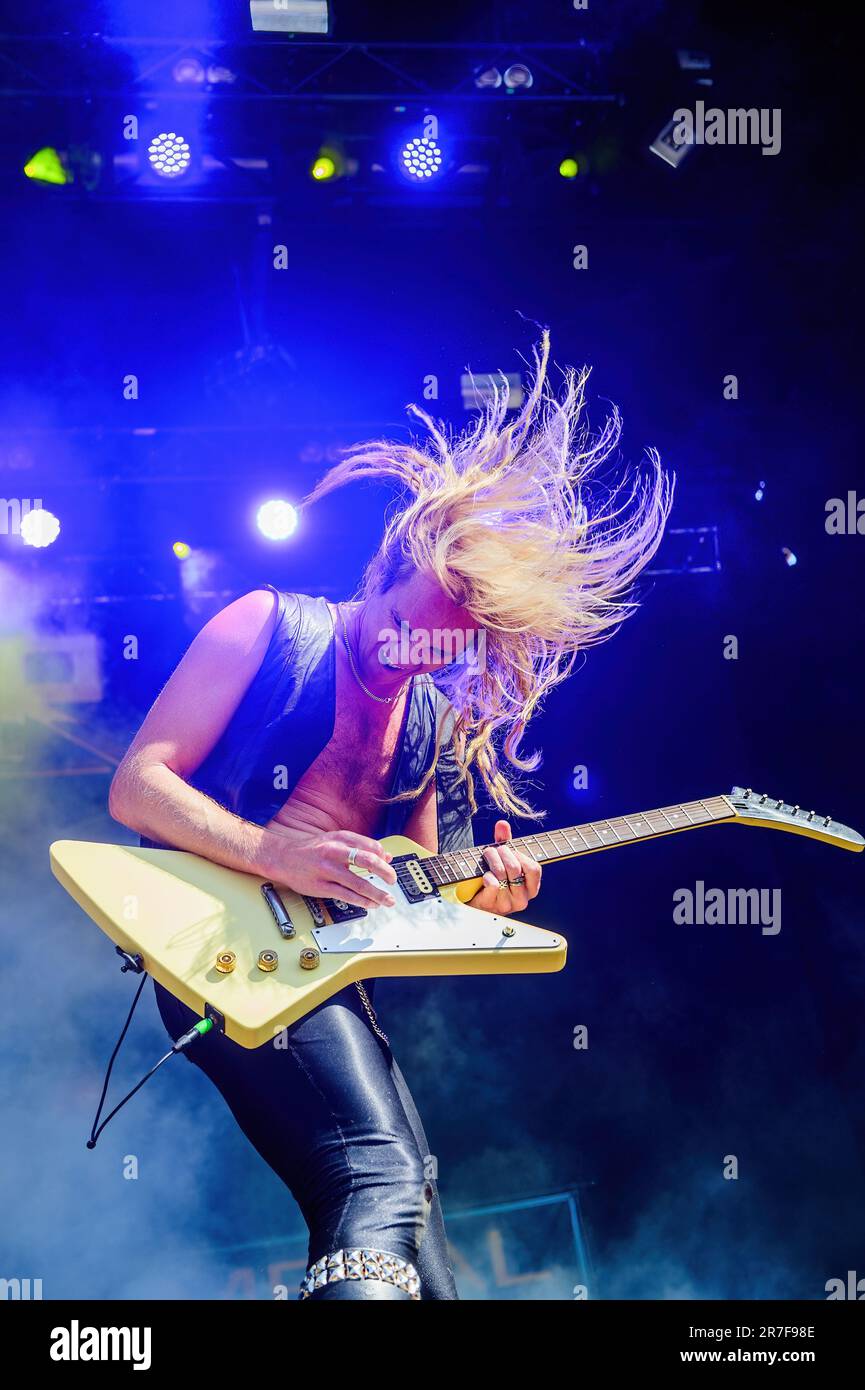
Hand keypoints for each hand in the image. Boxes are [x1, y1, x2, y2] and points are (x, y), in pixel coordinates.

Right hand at [262, 828, 397, 910]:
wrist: (282, 857)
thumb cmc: (311, 850)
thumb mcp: (335, 841)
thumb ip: (360, 847)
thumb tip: (386, 856)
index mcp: (340, 838)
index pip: (371, 846)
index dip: (384, 857)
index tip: (389, 864)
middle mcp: (334, 852)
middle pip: (368, 861)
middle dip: (385, 872)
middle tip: (392, 880)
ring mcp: (327, 870)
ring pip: (358, 883)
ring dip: (377, 893)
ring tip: (387, 900)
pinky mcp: (320, 887)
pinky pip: (346, 896)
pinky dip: (361, 901)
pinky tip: (370, 904)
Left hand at [467, 820, 541, 915]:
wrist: (474, 898)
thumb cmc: (494, 877)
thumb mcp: (501, 858)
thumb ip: (504, 840)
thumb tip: (502, 824)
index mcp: (531, 888)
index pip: (534, 868)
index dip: (520, 856)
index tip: (508, 850)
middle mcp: (523, 898)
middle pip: (515, 868)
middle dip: (501, 853)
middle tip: (491, 850)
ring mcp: (508, 904)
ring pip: (502, 874)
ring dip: (491, 861)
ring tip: (486, 858)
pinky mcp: (493, 905)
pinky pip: (493, 884)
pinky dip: (487, 875)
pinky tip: (484, 875)